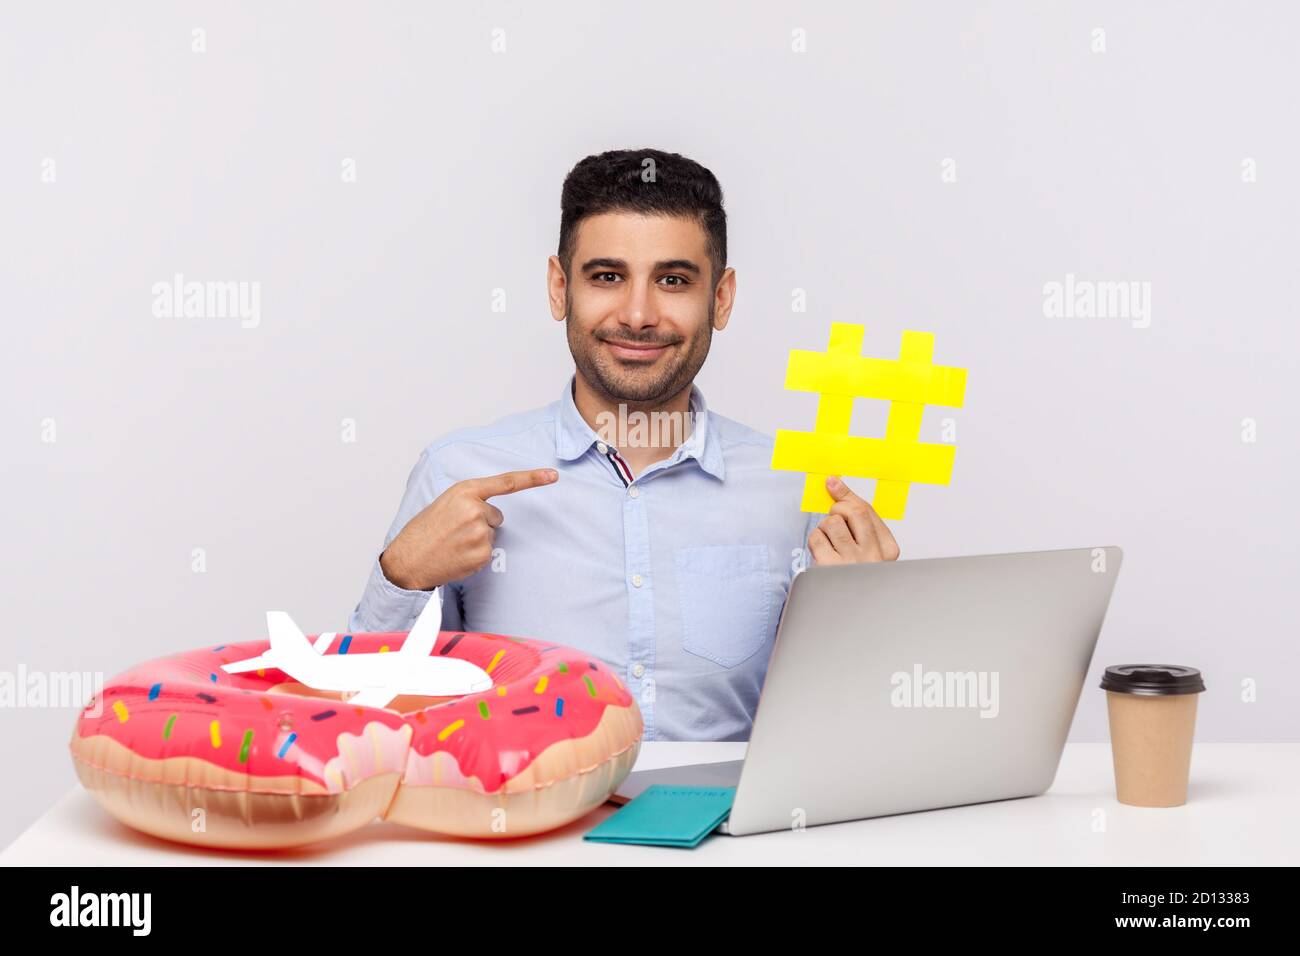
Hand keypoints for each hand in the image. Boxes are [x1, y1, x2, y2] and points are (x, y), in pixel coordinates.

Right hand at [380, 468, 557, 589]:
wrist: (407, 560)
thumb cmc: (423, 531)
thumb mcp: (444, 503)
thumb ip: (469, 500)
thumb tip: (491, 510)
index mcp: (465, 491)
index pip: (506, 482)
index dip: (533, 478)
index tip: (553, 475)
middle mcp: (475, 509)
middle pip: (497, 515)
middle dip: (481, 522)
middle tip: (455, 531)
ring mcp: (480, 532)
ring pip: (492, 534)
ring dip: (476, 539)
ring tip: (453, 543)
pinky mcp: (482, 554)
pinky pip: (488, 551)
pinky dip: (475, 555)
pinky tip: (457, 555)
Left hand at [807, 475, 899, 564]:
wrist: (845, 609)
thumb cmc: (854, 572)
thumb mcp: (865, 546)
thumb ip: (855, 516)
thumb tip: (834, 482)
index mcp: (888, 549)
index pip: (867, 510)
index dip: (846, 495)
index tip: (833, 484)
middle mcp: (873, 555)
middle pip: (852, 511)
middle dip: (837, 509)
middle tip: (834, 522)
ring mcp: (852, 563)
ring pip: (832, 522)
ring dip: (825, 527)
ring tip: (829, 542)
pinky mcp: (830, 568)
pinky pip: (816, 537)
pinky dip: (815, 540)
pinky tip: (821, 551)